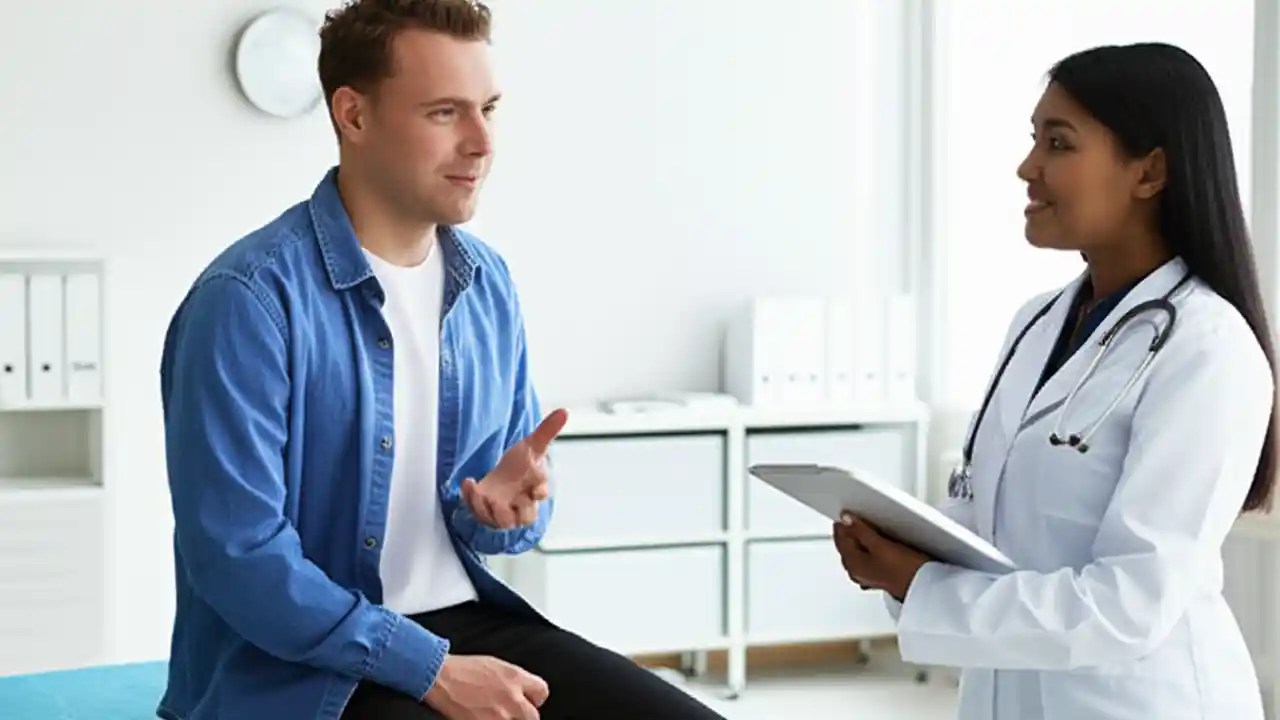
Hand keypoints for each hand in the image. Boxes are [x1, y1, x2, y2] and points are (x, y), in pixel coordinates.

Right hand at [422, 654, 548, 719]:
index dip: (535, 698)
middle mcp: (511, 698)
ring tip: (494, 714)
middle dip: (524, 715)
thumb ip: (513, 679)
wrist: (441, 678)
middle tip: (514, 714)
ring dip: (507, 719)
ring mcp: (499, 716)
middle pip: (533, 717)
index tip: (529, 702)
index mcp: (515, 677)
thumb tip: (522, 690)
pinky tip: (481, 716)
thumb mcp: (495, 665)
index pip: (542, 692)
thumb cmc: (463, 669)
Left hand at [461, 409, 568, 528]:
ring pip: (502, 521)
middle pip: (525, 518)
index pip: (541, 493)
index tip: (534, 483)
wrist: (500, 480)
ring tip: (484, 496)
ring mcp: (502, 511)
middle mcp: (521, 504)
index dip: (538, 490)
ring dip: (491, 512)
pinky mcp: (485, 513)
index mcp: (535, 489)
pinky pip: (479, 514)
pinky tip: (469, 482)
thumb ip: (547, 431)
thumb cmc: (521, 466)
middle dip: (516, 512)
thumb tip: (564, 411)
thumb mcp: (532, 446)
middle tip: (502, 502)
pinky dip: (471, 500)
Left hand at [833, 512, 930, 602]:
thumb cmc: (905, 571)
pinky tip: (881, 544)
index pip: (841, 540)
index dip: (843, 524)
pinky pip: (871, 558)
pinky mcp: (883, 576)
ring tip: (869, 527)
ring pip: (859, 553)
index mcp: (853, 565)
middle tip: (855, 517)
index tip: (847, 512)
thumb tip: (847, 520)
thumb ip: (861, 531)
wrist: (925, 588)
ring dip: (862, 540)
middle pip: (848, 547)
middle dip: (850, 532)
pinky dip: (872, 549)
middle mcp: (859, 573)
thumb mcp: (880, 545)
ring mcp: (870, 576)